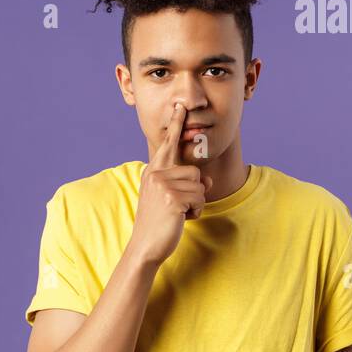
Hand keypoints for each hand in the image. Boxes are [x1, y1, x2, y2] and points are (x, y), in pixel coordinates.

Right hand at [128, 103, 213, 264]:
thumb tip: (206, 182)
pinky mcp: (173, 198)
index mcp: (153, 171)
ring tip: (177, 214)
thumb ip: (185, 184)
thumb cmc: (158, 222)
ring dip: (195, 204)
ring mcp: (163, 185)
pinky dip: (195, 212)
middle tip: (178, 207)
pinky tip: (180, 219)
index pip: (167, 145)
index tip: (180, 105)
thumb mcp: (170, 198)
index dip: (176, 125)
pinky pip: (200, 199)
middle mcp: (156, 173)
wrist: (145, 246)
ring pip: (200, 186)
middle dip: (194, 191)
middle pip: (194, 171)